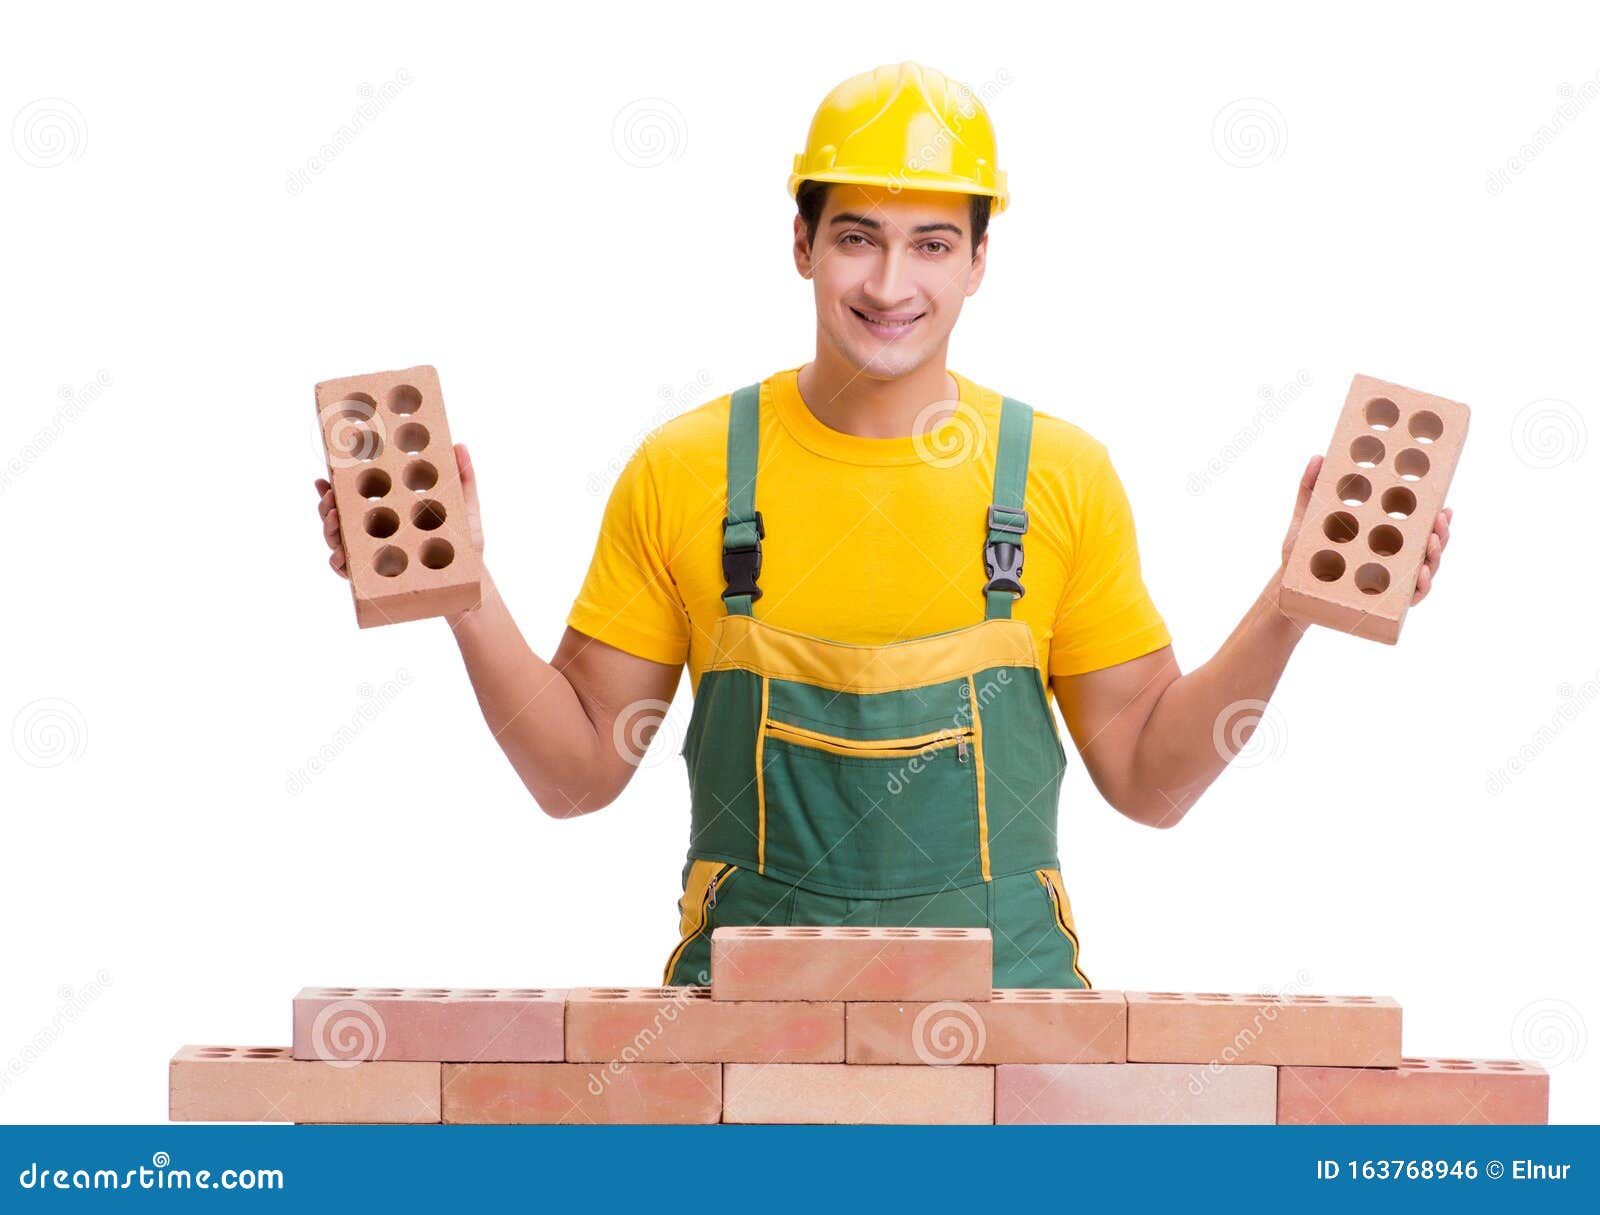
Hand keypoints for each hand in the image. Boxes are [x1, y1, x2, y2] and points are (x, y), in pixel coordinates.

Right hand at [314, 443, 485, 581]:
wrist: (472, 577)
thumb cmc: (466, 541)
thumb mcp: (465, 507)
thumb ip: (462, 477)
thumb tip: (459, 444)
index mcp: (389, 511)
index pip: (354, 494)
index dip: (335, 484)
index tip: (325, 475)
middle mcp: (375, 531)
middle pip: (338, 516)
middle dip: (326, 505)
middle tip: (329, 497)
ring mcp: (373, 554)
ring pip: (338, 541)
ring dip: (330, 530)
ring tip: (335, 519)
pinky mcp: (376, 576)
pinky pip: (349, 571)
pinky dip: (339, 563)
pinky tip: (340, 557)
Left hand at [1279, 453, 1451, 605]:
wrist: (1287, 585)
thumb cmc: (1299, 552)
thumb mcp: (1305, 518)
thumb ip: (1311, 488)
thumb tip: (1318, 457)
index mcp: (1380, 537)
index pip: (1415, 525)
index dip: (1434, 516)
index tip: (1444, 505)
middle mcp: (1389, 557)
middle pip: (1427, 545)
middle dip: (1442, 532)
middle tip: (1441, 518)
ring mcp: (1388, 579)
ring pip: (1425, 568)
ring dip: (1435, 556)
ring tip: (1434, 543)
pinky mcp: (1381, 599)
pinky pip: (1409, 595)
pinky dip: (1420, 586)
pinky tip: (1420, 574)